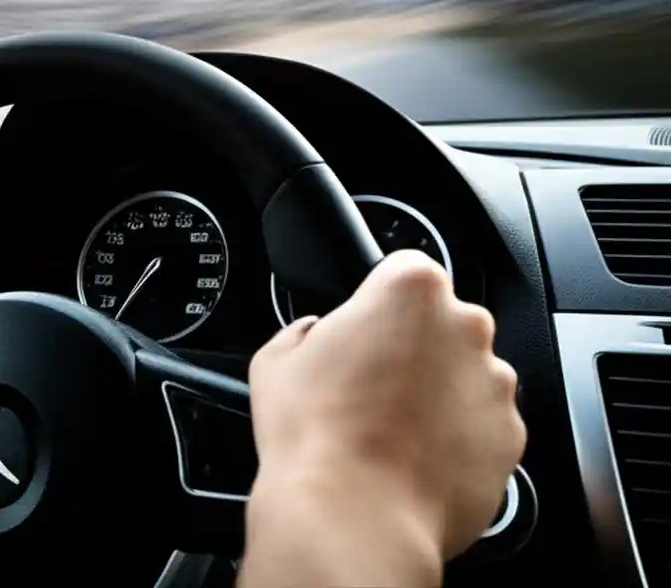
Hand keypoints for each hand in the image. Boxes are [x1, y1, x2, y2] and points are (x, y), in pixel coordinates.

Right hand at [244, 250, 524, 580]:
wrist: (352, 516)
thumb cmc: (315, 435)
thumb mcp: (276, 361)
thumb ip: (305, 331)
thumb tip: (313, 336)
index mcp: (412, 291)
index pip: (407, 268)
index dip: (380, 300)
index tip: (365, 328)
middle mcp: (466, 328)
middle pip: (443, 323)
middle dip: (414, 348)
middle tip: (369, 387)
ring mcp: (496, 386)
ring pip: (466, 376)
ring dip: (437, 395)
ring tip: (389, 432)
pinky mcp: (509, 438)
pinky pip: (483, 428)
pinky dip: (457, 441)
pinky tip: (412, 461)